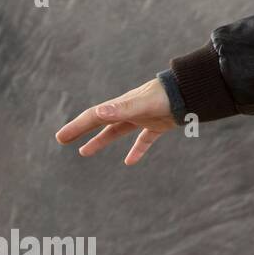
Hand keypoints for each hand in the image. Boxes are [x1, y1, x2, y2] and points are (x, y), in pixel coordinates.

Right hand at [55, 77, 178, 164]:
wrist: (193, 92)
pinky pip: (143, 140)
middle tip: (64, 141)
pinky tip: (129, 162)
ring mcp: (144, 118)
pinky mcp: (159, 124)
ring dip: (101, 140)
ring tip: (84, 152)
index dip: (77, 127)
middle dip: (82, 132)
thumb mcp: (143, 103)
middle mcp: (130, 111)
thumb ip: (122, 109)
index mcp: (122, 106)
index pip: (94, 117)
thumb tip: (98, 112)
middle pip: (101, 123)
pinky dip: (136, 150)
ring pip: (118, 131)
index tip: (60, 137)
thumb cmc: (168, 95)